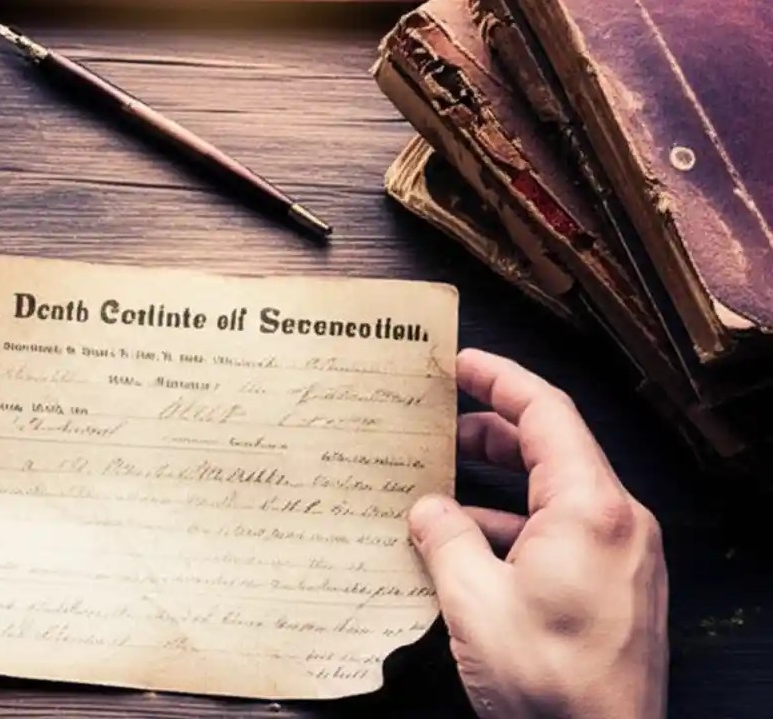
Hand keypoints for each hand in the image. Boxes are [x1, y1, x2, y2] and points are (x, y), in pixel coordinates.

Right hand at [408, 349, 666, 717]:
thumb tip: (427, 508)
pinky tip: (463, 546)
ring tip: (436, 486)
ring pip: (551, 495)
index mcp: (592, 509)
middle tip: (434, 424)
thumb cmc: (552, 684)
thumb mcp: (474, 602)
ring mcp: (619, 557)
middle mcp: (617, 523)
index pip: (546, 412)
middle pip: (551, 449)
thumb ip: (444, 539)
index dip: (498, 378)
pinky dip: (510, 528)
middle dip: (488, 431)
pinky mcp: (612, 588)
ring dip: (494, 485)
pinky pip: (558, 535)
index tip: (458, 362)